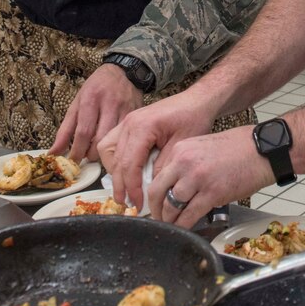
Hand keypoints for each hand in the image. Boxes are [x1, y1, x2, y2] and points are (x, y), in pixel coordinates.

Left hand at [51, 64, 142, 163]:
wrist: (123, 72)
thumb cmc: (96, 88)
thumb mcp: (77, 103)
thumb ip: (65, 129)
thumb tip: (54, 152)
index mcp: (91, 99)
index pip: (83, 132)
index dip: (77, 151)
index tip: (72, 161)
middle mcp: (109, 103)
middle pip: (100, 139)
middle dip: (91, 154)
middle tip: (86, 157)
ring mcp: (125, 109)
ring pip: (114, 140)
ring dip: (104, 152)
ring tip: (98, 152)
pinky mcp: (136, 115)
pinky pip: (126, 136)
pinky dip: (117, 145)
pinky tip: (112, 145)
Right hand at [97, 89, 218, 212]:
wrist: (197, 100)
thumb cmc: (193, 118)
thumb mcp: (181, 146)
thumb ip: (162, 167)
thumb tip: (149, 188)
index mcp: (142, 127)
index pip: (129, 164)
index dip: (132, 188)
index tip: (139, 205)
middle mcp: (129, 123)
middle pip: (113, 158)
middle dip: (119, 183)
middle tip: (128, 202)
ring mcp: (127, 121)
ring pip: (107, 150)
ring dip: (114, 170)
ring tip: (126, 189)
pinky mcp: (129, 123)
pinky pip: (113, 143)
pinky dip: (118, 159)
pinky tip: (129, 172)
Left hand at [146, 126, 274, 228]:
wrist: (262, 150)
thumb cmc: (237, 148)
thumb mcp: (203, 147)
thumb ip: (186, 163)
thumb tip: (176, 185)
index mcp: (181, 150)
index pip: (158, 176)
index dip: (155, 194)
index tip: (156, 203)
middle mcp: (184, 163)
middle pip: (158, 192)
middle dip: (155, 209)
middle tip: (158, 218)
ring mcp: (197, 179)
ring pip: (171, 207)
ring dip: (169, 220)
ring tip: (172, 225)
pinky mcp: (212, 194)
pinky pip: (189, 216)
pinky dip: (184, 225)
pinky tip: (184, 229)